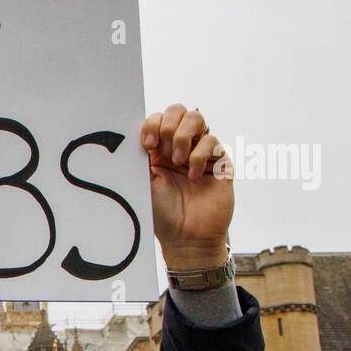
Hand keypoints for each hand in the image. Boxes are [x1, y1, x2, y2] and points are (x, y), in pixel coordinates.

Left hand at [141, 104, 231, 269]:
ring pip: (197, 119)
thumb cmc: (162, 215)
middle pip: (178, 111)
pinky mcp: (219, 163)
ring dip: (184, 136)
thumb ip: (141, 158)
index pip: (157, 119)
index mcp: (158, 151)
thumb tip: (131, 135)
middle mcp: (179, 148)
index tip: (148, 143)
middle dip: (170, 124)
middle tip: (164, 148)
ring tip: (179, 161)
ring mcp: (200, 154)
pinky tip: (192, 175)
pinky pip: (212, 142)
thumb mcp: (143, 183)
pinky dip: (200, 154)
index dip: (153, 124)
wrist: (186, 239)